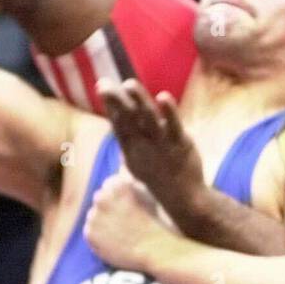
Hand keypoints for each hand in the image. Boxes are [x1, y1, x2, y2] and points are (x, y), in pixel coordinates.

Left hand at [83, 170, 169, 272]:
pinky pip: (90, 233)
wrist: (156, 250)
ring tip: (120, 233)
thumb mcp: (148, 192)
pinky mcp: (90, 233)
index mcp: (117, 183)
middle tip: (125, 222)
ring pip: (94, 216)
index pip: (109, 185)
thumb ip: (130, 177)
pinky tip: (114, 242)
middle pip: (100, 199)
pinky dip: (99, 238)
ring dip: (103, 223)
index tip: (129, 209)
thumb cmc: (156, 221)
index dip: (119, 199)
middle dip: (109, 209)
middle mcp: (102, 196)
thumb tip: (120, 164)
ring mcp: (94, 215)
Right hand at [99, 79, 206, 225]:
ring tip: (129, 84)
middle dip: (116, 101)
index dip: (111, 106)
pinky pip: (174, 125)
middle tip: (104, 84)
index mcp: (131, 150)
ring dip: (139, 101)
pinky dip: (169, 112)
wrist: (182, 199)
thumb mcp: (135, 160)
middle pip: (128, 119)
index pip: (118, 124)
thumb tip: (116, 114)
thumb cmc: (157, 175)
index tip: (102, 86)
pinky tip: (163, 96)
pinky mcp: (181, 143)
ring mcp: (162, 144)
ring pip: (148, 118)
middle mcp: (143, 146)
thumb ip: (127, 137)